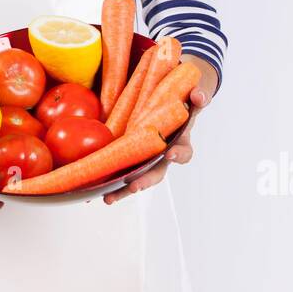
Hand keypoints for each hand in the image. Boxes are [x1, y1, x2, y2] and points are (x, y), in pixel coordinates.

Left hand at [103, 64, 214, 204]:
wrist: (169, 93)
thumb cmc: (180, 97)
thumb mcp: (192, 93)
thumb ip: (197, 93)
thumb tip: (198, 96)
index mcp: (179, 139)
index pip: (183, 151)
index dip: (178, 154)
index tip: (169, 154)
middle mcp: (161, 152)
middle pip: (156, 172)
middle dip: (145, 180)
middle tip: (134, 185)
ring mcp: (144, 155)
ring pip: (136, 177)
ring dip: (123, 190)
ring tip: (109, 198)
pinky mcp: (128, 153)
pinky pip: (119, 169)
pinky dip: (108, 181)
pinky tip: (95, 189)